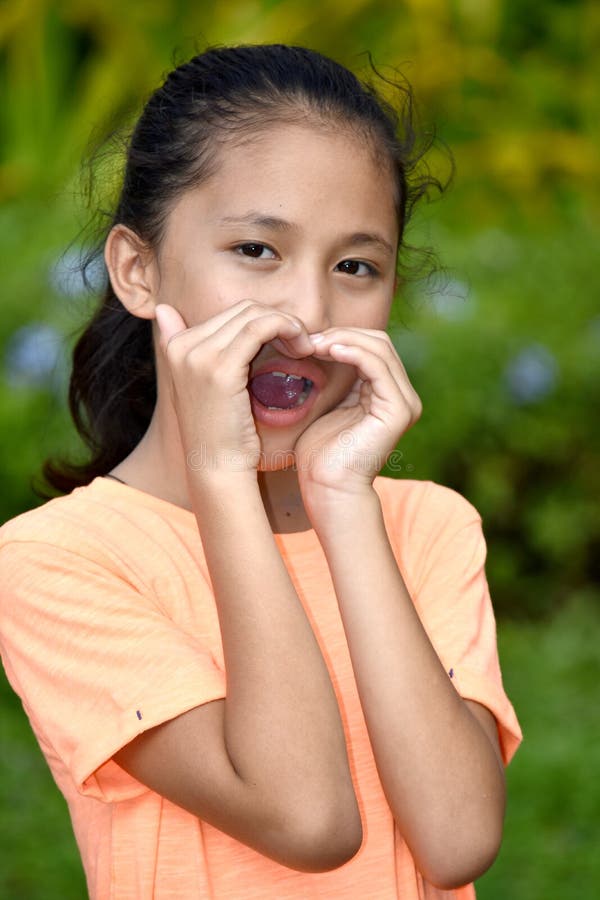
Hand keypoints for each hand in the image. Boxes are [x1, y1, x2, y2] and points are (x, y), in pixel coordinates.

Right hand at [154, 300, 313, 474]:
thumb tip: (164, 310)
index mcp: (176, 346)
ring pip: (254, 313)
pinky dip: (287, 329)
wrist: (216, 468)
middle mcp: (182, 346)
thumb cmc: (220, 433)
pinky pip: (261, 327)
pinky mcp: (221, 368)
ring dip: (288, 324)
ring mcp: (198, 355)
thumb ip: (188, 348)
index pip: (230, 313)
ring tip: (304, 347)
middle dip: (278, 320)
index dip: (265, 321)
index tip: (287, 342)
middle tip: (301, 344)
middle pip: (243, 308)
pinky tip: (302, 350)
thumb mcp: (201, 386)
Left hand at [295, 327, 421, 503]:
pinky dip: (353, 352)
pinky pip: (377, 366)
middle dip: (343, 334)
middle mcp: (403, 397)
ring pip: (380, 349)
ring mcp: (404, 403)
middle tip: (309, 337)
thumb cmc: (320, 455)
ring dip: (344, 339)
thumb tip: (321, 342)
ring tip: (314, 343)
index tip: (307, 338)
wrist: (327, 489)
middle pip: (380, 342)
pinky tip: (329, 350)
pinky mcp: (398, 410)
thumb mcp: (328, 405)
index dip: (342, 336)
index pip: (373, 347)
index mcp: (388, 395)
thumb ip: (335, 378)